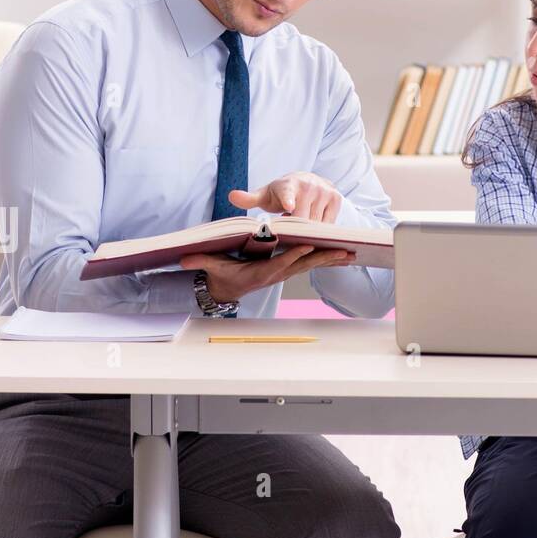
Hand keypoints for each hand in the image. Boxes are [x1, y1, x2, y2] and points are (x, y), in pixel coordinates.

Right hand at [181, 244, 354, 304]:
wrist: (227, 291)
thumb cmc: (222, 275)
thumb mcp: (211, 268)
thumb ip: (201, 261)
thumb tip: (184, 257)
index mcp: (260, 273)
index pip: (279, 264)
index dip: (292, 256)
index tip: (306, 247)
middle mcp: (277, 273)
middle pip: (303, 264)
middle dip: (324, 257)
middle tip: (344, 251)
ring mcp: (285, 272)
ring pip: (312, 265)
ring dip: (332, 259)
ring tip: (352, 253)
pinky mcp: (289, 269)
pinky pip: (312, 264)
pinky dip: (328, 259)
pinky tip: (344, 255)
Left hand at [229, 171, 342, 222]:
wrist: (308, 181)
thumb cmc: (282, 193)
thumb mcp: (265, 195)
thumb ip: (249, 198)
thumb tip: (232, 196)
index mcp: (287, 185)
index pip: (287, 193)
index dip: (288, 200)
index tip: (288, 207)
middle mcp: (308, 186)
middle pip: (302, 219)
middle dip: (295, 230)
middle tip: (287, 234)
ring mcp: (324, 191)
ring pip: (316, 224)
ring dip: (307, 231)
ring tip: (298, 226)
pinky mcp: (336, 198)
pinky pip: (328, 223)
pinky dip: (320, 229)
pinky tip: (311, 225)